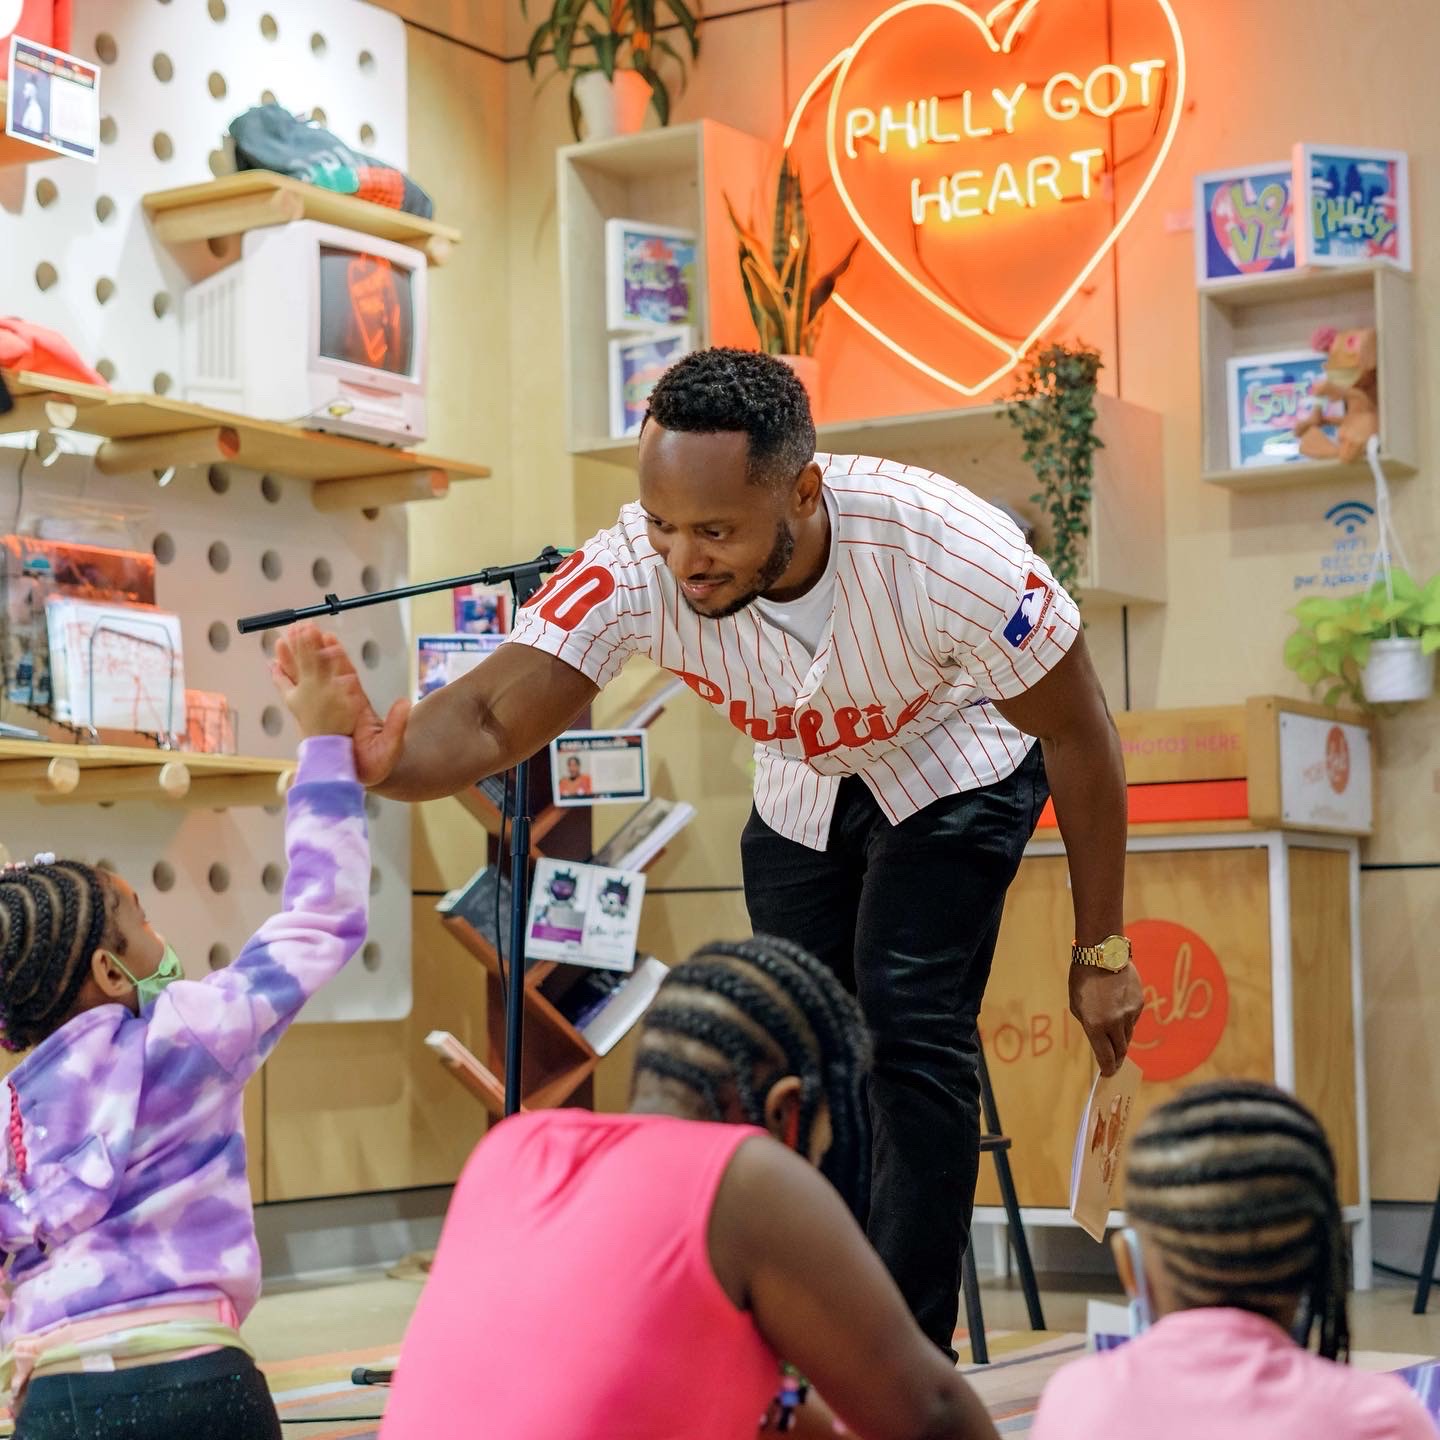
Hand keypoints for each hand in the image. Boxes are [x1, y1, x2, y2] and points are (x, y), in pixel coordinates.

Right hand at [273, 623, 410, 780]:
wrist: (363, 777)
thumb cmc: (379, 763)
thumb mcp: (392, 744)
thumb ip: (397, 724)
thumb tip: (405, 702)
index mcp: (357, 705)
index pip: (346, 675)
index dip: (338, 658)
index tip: (329, 640)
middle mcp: (339, 702)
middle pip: (324, 670)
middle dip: (313, 649)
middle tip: (301, 626)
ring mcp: (324, 707)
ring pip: (308, 678)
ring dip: (296, 659)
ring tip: (283, 639)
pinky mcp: (311, 717)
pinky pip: (298, 693)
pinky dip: (286, 677)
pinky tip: (275, 664)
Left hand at [1069, 963, 1143, 1076]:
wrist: (1102, 955)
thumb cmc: (1083, 980)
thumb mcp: (1077, 1006)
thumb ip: (1089, 1025)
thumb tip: (1100, 1041)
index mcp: (1095, 1025)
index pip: (1106, 1056)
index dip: (1108, 1068)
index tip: (1108, 1074)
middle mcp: (1114, 1023)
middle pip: (1120, 1050)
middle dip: (1116, 1058)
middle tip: (1114, 1063)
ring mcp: (1129, 1014)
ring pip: (1128, 1036)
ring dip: (1121, 1040)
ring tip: (1115, 1039)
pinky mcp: (1139, 1005)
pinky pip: (1133, 1020)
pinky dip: (1126, 1021)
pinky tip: (1119, 1012)